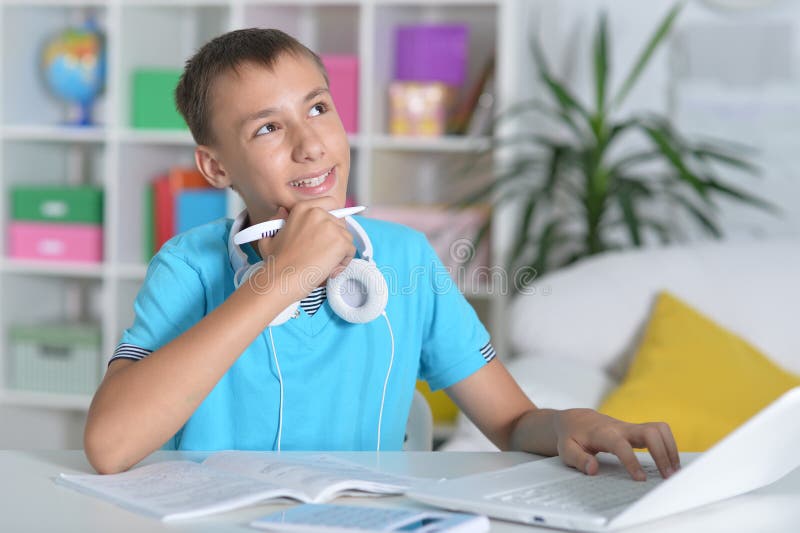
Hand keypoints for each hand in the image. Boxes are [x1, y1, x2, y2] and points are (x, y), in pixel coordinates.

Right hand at [254, 199, 354, 299]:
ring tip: (324, 265)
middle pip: (340, 223)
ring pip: (346, 238)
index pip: (330, 203)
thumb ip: (278, 220)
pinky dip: (343, 263)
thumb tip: (283, 211)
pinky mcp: (341, 242)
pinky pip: (350, 251)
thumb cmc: (276, 262)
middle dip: (335, 239)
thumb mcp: (270, 235)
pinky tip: (330, 270)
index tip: (329, 232)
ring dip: (339, 252)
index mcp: (303, 208)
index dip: (332, 218)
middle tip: (323, 255)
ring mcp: (331, 227)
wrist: (282, 278)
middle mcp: (318, 213)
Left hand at [552, 408, 679, 480]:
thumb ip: (578, 459)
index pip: (621, 445)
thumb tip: (593, 469)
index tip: (640, 479)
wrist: (575, 420)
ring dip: (670, 449)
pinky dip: (669, 446)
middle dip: (662, 453)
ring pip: (659, 429)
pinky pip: (660, 433)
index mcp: (603, 433)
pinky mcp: (637, 431)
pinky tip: (670, 464)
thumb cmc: (571, 437)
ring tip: (673, 472)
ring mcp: (631, 428)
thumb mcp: (566, 450)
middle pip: (649, 432)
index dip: (632, 461)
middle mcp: (621, 428)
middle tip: (667, 476)